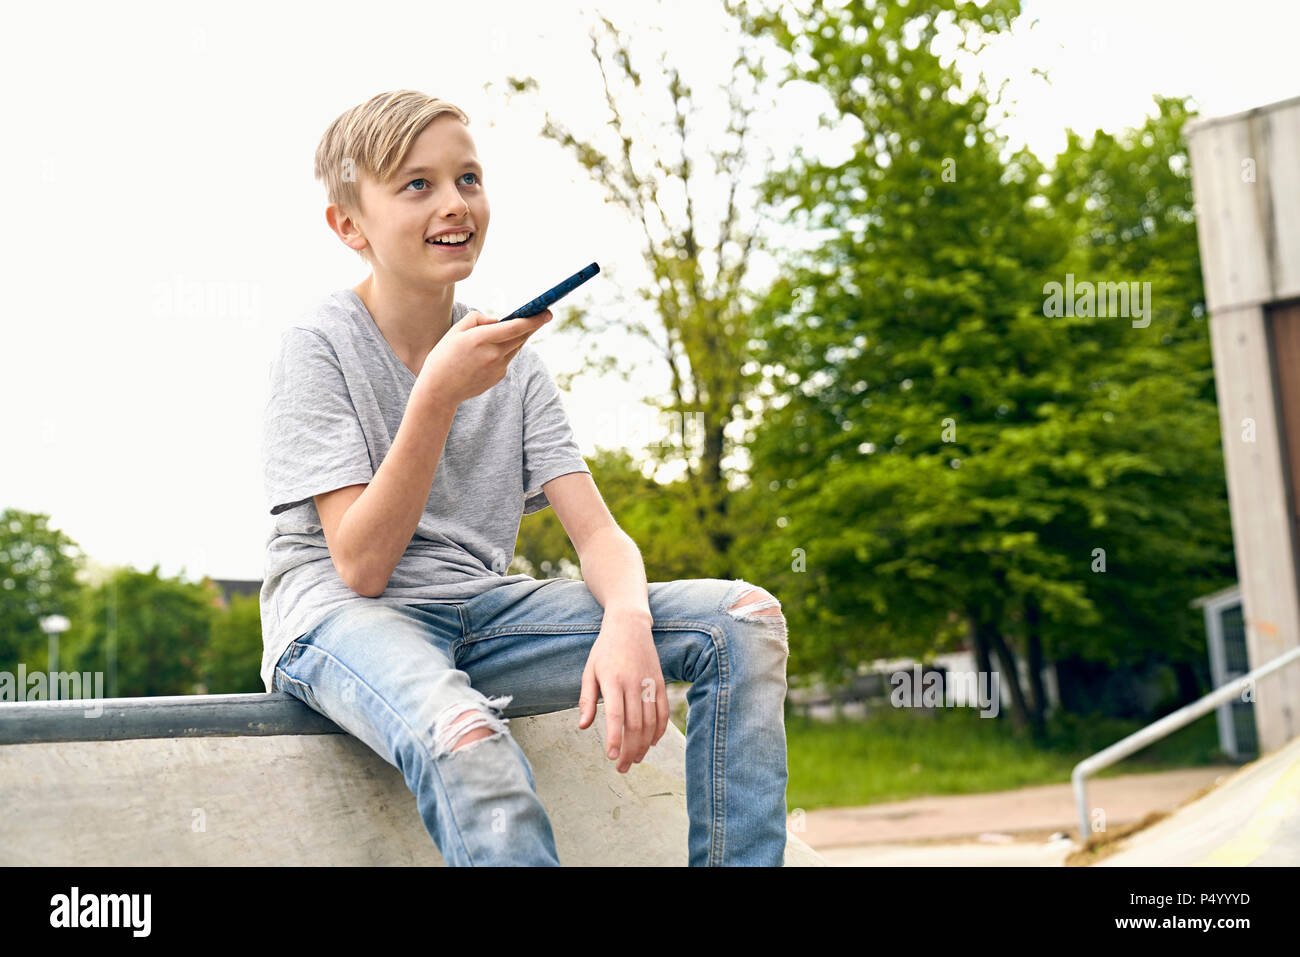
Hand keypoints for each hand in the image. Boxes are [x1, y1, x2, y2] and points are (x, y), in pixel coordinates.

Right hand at [416, 308, 551, 404]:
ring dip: (520, 336)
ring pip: (516, 347)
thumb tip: (497, 321)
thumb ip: (477, 319)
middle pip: (521, 336)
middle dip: (533, 325)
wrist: (439, 390)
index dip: (533, 320)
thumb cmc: (443, 357)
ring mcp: (498, 367)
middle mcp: (493, 354)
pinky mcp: (498, 376)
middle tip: (543, 314)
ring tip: (520, 326)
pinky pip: (507, 358)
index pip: (515, 327)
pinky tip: (493, 350)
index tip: (546, 312)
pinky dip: (505, 350)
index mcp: (480, 339)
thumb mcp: (455, 331)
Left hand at [577, 608, 668, 772]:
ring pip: (651, 722)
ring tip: (635, 759)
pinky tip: (652, 743)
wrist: (629, 625)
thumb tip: (583, 726)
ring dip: (644, 744)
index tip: (612, 757)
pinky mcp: (660, 682)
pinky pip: (663, 711)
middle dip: (630, 750)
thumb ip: (586, 700)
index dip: (615, 739)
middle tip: (622, 767)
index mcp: (613, 680)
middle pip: (635, 724)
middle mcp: (633, 683)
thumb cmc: (605, 650)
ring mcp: (649, 682)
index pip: (616, 716)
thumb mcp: (589, 671)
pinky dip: (660, 730)